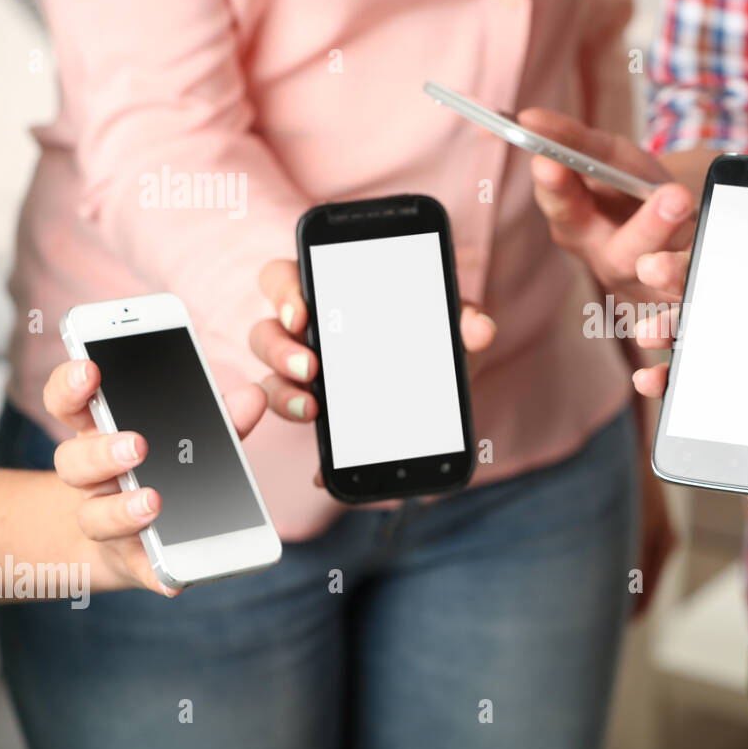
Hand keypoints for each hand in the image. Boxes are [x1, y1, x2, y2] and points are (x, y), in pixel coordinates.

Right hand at [45, 359, 265, 595]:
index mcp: (101, 436)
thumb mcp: (194, 439)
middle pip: (73, 462)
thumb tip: (253, 396)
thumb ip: (222, 418)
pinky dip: (157, 574)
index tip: (89, 369)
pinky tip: (174, 581)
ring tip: (153, 502)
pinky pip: (140, 571)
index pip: (70, 404)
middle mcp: (94, 480)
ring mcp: (106, 523)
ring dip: (123, 510)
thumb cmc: (165, 472)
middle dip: (103, 451)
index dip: (70, 385)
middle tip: (137, 444)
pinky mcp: (132, 563)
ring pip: (94, 517)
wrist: (141, 539)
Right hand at [250, 259, 497, 439]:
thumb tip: (481, 328)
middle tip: (311, 367)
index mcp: (329, 294)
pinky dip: (314, 452)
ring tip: (313, 410)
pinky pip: (304, 431)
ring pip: (271, 379)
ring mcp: (305, 376)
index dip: (283, 291)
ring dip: (285, 395)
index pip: (284, 279)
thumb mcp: (448, 325)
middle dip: (280, 350)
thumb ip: (462, 319)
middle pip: (266, 332)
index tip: (302, 313)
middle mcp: (306, 335)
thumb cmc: (431, 337)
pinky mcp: (319, 415)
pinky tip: (325, 469)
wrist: (441, 384)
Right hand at [520, 108, 694, 303]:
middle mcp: (608, 262)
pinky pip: (690, 307)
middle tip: (675, 197)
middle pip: (621, 256)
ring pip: (665, 286)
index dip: (557, 187)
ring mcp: (646, 288)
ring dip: (680, 265)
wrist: (678, 222)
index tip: (550, 162)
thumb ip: (574, 140)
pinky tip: (714, 278)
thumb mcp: (610, 158)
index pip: (564, 206)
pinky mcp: (678, 302)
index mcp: (579, 225)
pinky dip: (698, 300)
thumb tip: (527, 118)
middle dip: (646, 230)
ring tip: (704, 234)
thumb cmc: (633, 189)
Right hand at [632, 252, 747, 607]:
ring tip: (650, 330)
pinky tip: (654, 378)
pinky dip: (669, 381)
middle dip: (687, 285)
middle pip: (731, 305)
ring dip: (671, 330)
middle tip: (653, 272)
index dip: (734, 254)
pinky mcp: (735, 422)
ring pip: (706, 344)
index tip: (697, 239)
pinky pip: (694, 392)